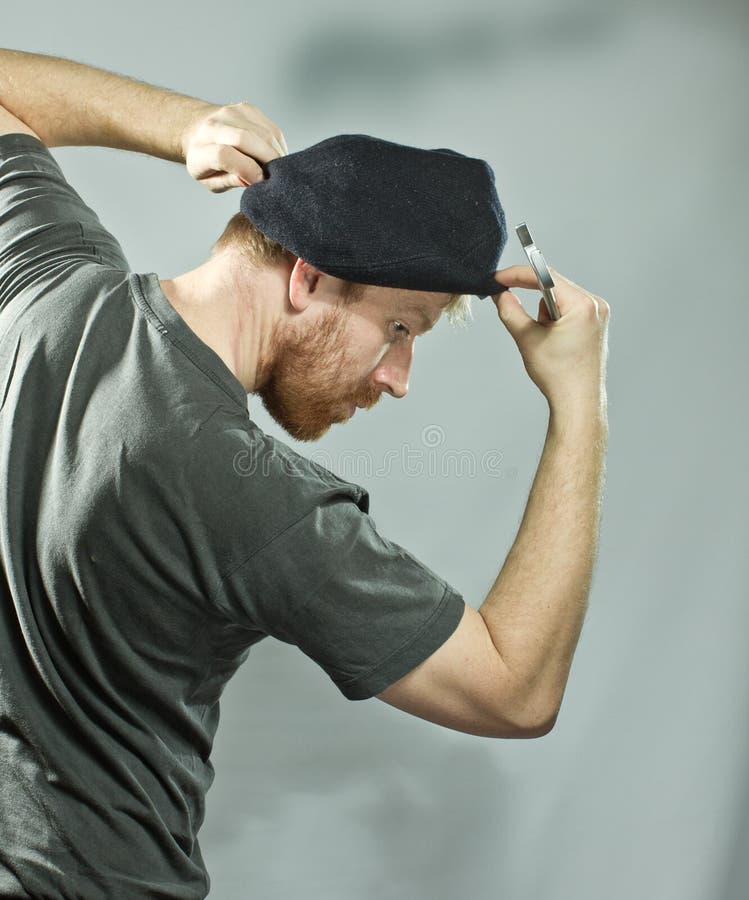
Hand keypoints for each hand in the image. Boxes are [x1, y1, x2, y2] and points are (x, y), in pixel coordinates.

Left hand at [182, 102, 288, 192]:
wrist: (196, 130)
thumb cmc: (205, 161)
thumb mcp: (210, 181)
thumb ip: (230, 181)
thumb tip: (252, 180)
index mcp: (200, 149)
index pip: (223, 155)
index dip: (247, 170)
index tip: (261, 181)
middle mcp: (213, 126)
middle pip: (247, 139)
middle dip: (269, 161)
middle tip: (276, 177)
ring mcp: (232, 113)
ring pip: (265, 134)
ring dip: (277, 154)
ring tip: (276, 168)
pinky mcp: (248, 109)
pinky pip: (272, 129)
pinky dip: (278, 145)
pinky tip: (274, 156)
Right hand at [491, 265, 609, 410]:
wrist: (578, 401)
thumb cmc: (559, 375)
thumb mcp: (527, 339)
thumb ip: (510, 311)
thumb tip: (500, 294)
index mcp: (582, 305)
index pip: (545, 277)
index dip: (518, 275)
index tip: (499, 278)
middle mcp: (595, 305)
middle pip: (554, 285)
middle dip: (532, 298)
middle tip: (521, 316)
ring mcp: (598, 314)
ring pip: (560, 298)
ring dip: (545, 312)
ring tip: (544, 339)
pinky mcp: (595, 323)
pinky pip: (569, 309)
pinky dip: (555, 318)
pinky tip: (554, 340)